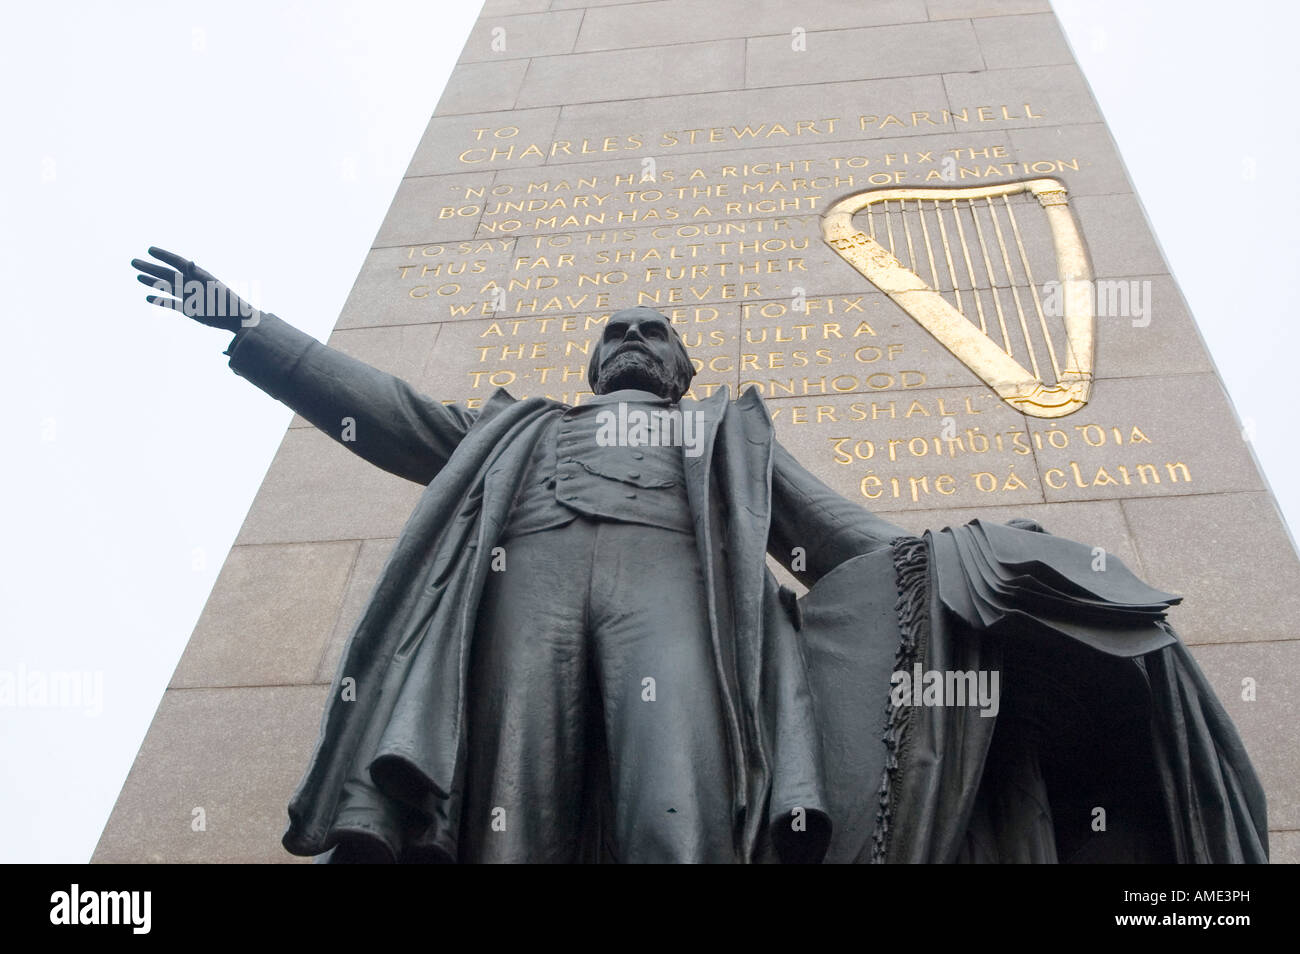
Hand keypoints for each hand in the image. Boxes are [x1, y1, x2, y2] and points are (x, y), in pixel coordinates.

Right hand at [131, 246, 259, 331]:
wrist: (234, 318)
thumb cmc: (225, 300)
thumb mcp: (211, 286)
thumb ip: (197, 274)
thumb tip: (189, 262)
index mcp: (196, 275)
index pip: (176, 262)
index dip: (163, 255)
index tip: (149, 249)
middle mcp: (190, 284)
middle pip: (166, 274)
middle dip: (150, 268)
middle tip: (133, 262)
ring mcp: (188, 296)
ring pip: (166, 288)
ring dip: (152, 282)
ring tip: (138, 276)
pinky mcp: (189, 310)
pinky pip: (171, 304)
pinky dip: (160, 301)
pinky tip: (149, 297)